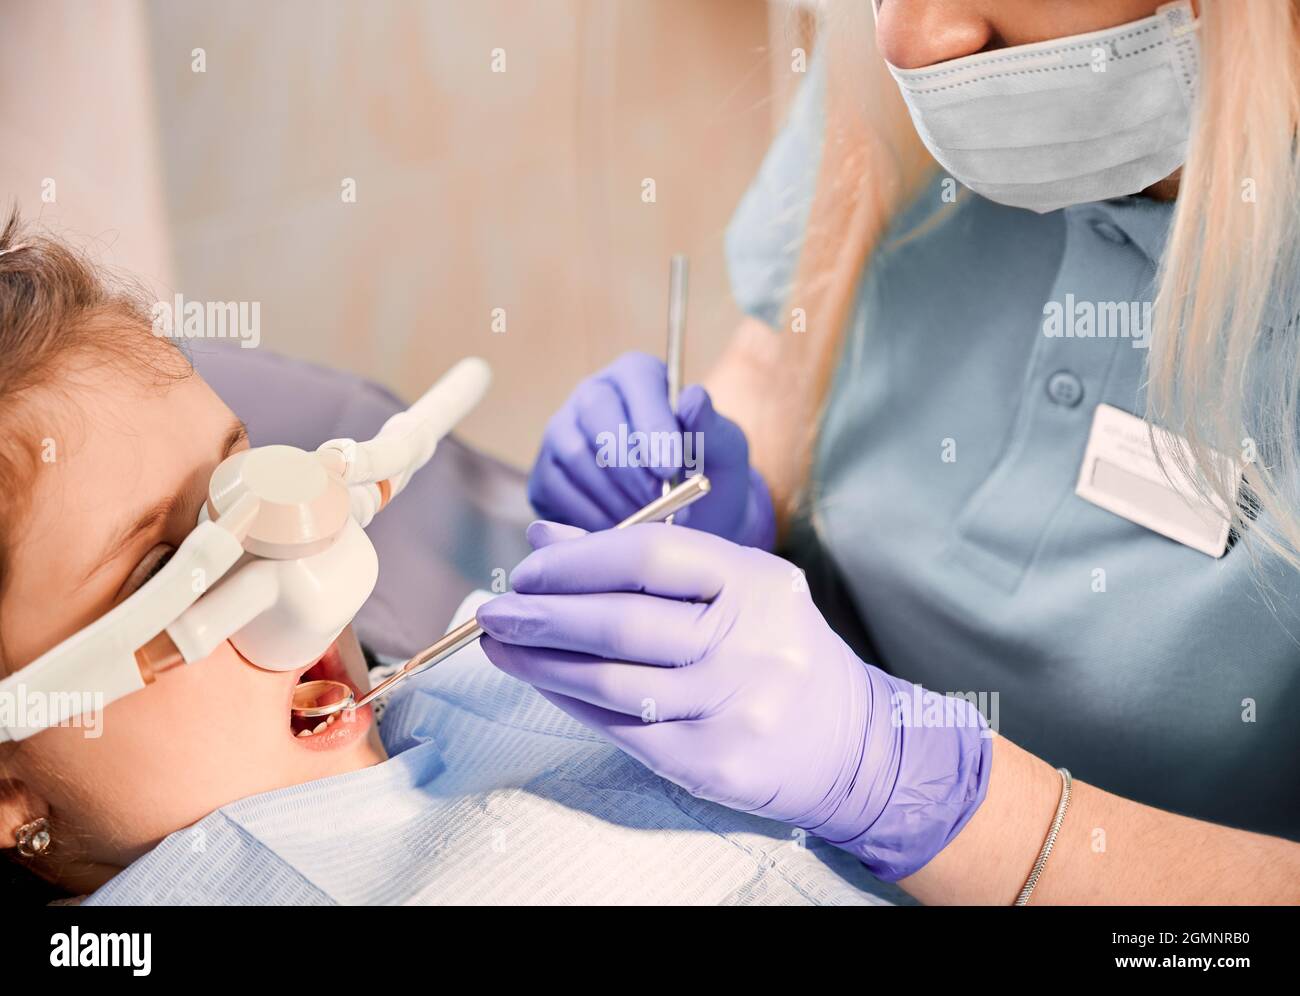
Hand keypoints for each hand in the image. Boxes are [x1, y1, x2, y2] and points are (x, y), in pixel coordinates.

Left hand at [476, 522, 991, 880]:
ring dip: (541, 663)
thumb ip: (641, 556)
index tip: (528, 569)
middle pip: (622, 623)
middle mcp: (747, 642)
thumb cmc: (774, 646)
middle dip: (543, 615)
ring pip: (612, 682)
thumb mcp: (731, 583)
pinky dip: (571, 702)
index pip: (649, 557)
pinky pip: (622, 728)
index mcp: (754, 581)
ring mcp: (731, 707)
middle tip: (495, 611)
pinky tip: (542, 683)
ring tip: (500, 647)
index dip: (577, 560)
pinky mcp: (712, 761)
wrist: (851, 743)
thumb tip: (544, 537)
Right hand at [527, 351, 774, 548]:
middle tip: (659, 500)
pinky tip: (622, 530)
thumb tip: (692, 398)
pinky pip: (558, 491)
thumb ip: (710, 425)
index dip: (652, 423)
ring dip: (615, 493)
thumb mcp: (723, 449)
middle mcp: (593, 394)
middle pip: (596, 412)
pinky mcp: (545, 475)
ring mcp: (562, 433)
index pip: (637, 380)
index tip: (670, 467)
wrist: (687, 517)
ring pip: (576, 455)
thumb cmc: (707, 473)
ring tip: (649, 519)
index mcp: (638, 374)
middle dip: (630, 463)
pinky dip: (591, 516)